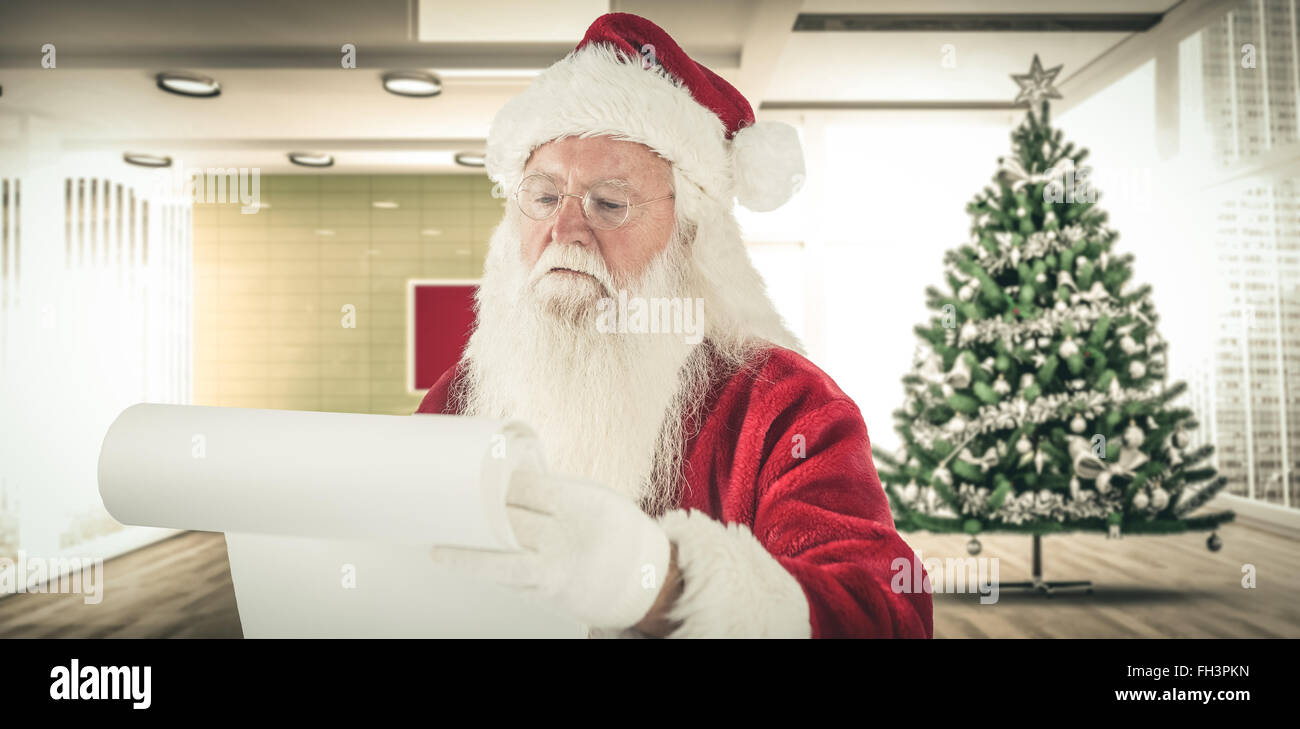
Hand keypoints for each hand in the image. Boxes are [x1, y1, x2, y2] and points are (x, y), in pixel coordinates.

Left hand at [429, 470, 672, 629]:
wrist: (649, 582)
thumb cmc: (619, 534)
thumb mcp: (598, 500)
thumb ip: (558, 491)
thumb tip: (511, 478)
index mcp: (584, 505)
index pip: (533, 489)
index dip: (502, 482)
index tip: (476, 472)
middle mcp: (569, 538)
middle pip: (513, 521)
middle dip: (479, 512)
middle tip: (447, 500)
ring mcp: (558, 568)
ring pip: (504, 560)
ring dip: (469, 551)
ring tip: (438, 546)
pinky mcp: (551, 592)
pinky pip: (512, 579)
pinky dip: (485, 570)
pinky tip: (461, 565)